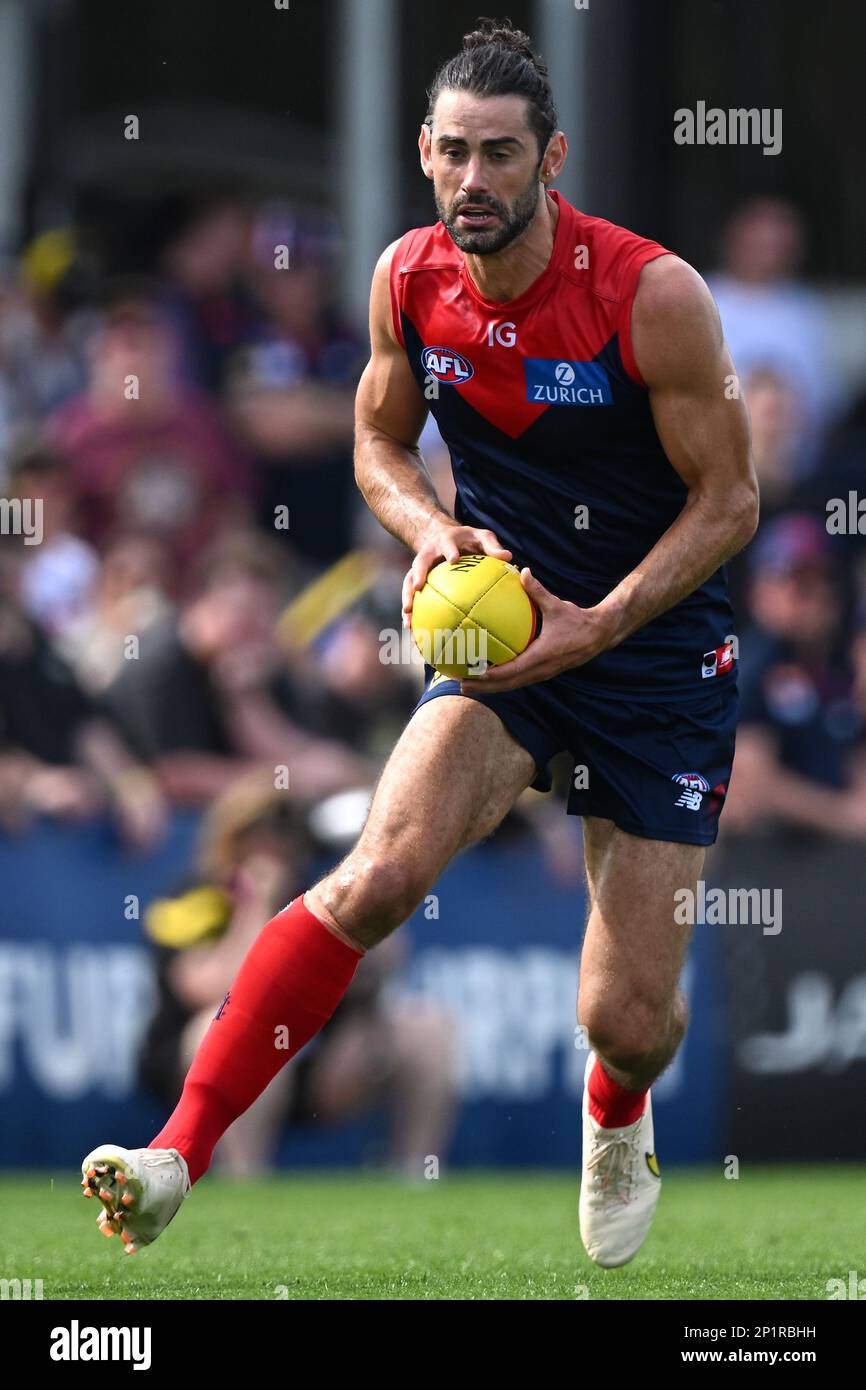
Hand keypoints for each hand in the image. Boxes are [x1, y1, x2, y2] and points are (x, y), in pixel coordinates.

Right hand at [402, 521, 511, 626]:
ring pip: (409, 580)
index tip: (453, 559)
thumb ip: (492, 546)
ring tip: (408, 616)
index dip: (449, 550)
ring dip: (407, 597)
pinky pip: (411, 594)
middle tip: (417, 588)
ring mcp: (420, 566)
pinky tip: (411, 627)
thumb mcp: (481, 537)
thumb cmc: (468, 539)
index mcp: (445, 540)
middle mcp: (429, 552)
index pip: (446, 544)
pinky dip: (411, 610)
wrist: (443, 536)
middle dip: (417, 574)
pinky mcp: (416, 578)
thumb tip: (508, 556)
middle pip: (419, 562)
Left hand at [460, 568, 613, 693]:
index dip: (491, 675)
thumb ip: (539, 591)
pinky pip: (519, 679)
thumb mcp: (558, 605)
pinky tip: (487, 675)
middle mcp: (540, 670)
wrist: (599, 635)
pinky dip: (502, 680)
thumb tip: (524, 572)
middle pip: (507, 684)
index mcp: (542, 656)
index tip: (472, 674)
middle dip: (483, 687)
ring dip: (490, 687)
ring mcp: (542, 673)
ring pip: (512, 685)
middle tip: (460, 685)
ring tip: (467, 685)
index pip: (512, 670)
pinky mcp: (543, 672)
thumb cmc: (578, 620)